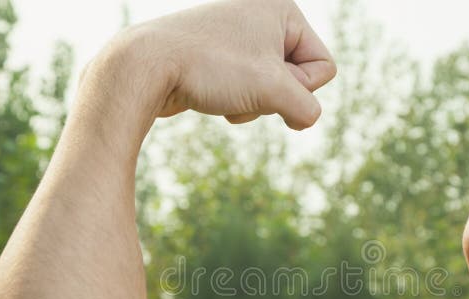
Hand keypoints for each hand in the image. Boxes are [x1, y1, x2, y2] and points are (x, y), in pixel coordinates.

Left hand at [92, 0, 336, 130]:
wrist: (146, 66)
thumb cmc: (210, 68)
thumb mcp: (272, 90)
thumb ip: (307, 108)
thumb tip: (307, 118)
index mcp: (283, 11)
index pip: (323, 66)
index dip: (300, 88)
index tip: (266, 82)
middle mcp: (264, 18)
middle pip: (297, 80)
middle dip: (272, 97)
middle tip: (242, 88)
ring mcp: (241, 38)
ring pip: (272, 90)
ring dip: (253, 104)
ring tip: (224, 93)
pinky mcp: (221, 59)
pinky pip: (249, 91)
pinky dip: (236, 102)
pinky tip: (212, 96)